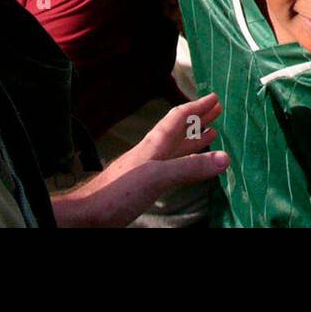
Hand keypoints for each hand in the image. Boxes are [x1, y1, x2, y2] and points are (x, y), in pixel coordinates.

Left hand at [52, 93, 227, 226]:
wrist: (86, 214)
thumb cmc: (116, 192)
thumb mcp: (156, 177)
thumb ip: (189, 168)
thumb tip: (224, 158)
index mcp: (154, 144)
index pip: (178, 118)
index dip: (197, 107)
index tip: (214, 98)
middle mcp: (151, 152)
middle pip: (178, 130)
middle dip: (198, 119)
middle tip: (217, 111)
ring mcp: (147, 168)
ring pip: (176, 148)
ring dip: (194, 139)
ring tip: (211, 134)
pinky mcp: (143, 184)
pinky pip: (171, 166)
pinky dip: (186, 161)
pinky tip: (189, 166)